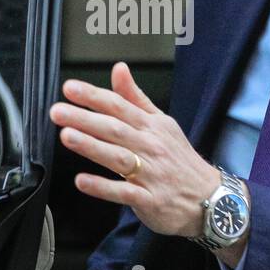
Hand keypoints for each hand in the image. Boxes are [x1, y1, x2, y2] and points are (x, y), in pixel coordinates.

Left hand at [50, 62, 220, 239]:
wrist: (211, 198)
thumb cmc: (180, 160)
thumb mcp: (162, 123)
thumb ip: (136, 97)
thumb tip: (119, 69)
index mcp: (152, 126)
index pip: (119, 106)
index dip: (93, 96)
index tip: (70, 88)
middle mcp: (151, 147)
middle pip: (115, 129)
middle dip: (85, 118)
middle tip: (58, 111)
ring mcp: (151, 174)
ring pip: (118, 157)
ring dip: (92, 147)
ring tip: (67, 136)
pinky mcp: (150, 200)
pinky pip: (124, 193)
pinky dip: (103, 187)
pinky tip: (82, 181)